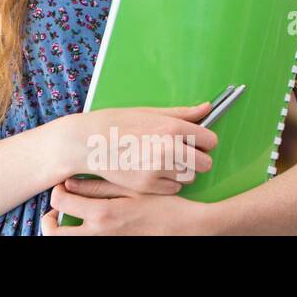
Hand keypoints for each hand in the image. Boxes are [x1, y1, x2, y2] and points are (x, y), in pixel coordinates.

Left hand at [41, 178, 209, 234]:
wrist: (191, 230)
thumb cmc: (164, 207)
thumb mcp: (133, 189)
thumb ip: (99, 187)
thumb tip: (69, 184)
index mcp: (102, 214)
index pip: (60, 203)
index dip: (56, 194)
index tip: (62, 189)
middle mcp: (100, 234)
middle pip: (56, 234)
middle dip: (49, 222)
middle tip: (54, 213)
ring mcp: (108, 245)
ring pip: (71, 242)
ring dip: (66, 231)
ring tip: (71, 221)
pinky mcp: (116, 249)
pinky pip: (90, 244)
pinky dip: (84, 236)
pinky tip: (92, 226)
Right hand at [55, 102, 217, 194]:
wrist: (87, 143)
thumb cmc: (115, 123)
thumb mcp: (148, 112)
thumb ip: (181, 113)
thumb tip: (207, 108)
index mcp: (171, 127)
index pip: (210, 140)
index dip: (203, 141)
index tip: (194, 141)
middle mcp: (168, 149)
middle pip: (205, 163)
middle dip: (196, 158)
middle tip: (179, 153)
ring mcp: (158, 170)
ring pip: (190, 177)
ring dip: (181, 171)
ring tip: (162, 161)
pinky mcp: (148, 186)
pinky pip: (174, 189)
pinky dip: (167, 182)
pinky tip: (152, 170)